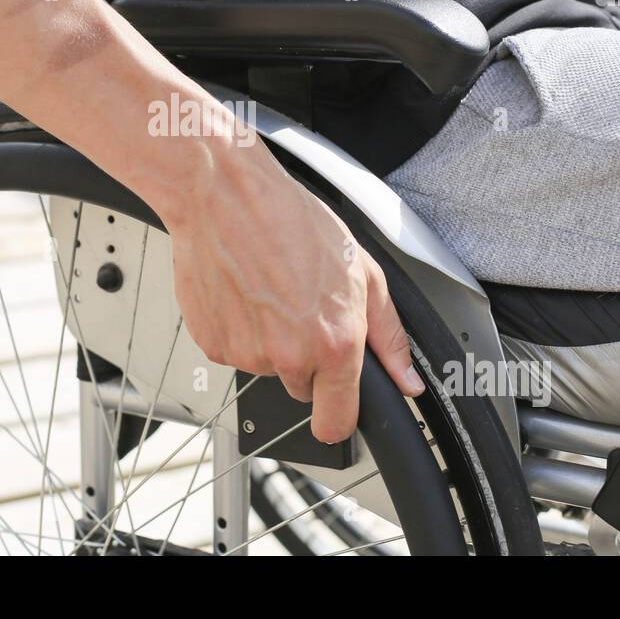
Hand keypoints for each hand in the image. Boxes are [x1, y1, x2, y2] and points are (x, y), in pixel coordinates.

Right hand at [162, 142, 424, 442]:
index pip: (337, 423)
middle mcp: (289, 356)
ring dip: (271, 339)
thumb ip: (389, 336)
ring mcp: (246, 353)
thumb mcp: (362, 271)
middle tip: (302, 308)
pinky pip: (235, 350)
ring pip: (268, 366)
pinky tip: (245, 290)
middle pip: (302, 388)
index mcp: (333, 344)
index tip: (338, 404)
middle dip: (306, 360)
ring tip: (270, 289)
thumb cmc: (290, 220)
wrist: (224, 195)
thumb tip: (407, 380)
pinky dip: (239, 329)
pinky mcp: (212, 343)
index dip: (340, 416)